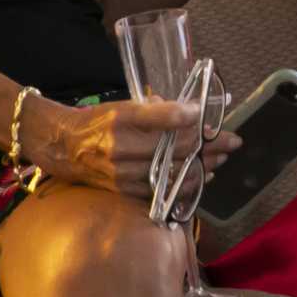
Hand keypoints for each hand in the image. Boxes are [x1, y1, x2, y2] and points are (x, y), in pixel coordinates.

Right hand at [25, 97, 240, 200]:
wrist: (64, 148)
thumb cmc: (99, 123)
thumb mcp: (125, 106)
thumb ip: (156, 109)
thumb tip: (191, 111)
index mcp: (123, 119)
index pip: (164, 116)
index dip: (191, 115)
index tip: (207, 113)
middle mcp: (123, 147)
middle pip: (176, 147)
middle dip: (209, 144)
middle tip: (232, 141)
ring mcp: (124, 172)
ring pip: (173, 171)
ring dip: (203, 166)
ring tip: (222, 159)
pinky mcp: (125, 190)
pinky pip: (163, 190)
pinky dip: (186, 184)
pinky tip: (202, 178)